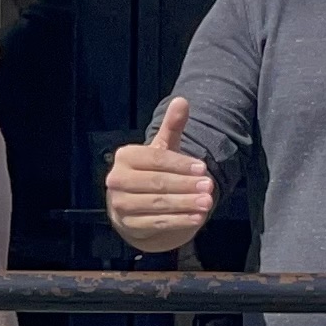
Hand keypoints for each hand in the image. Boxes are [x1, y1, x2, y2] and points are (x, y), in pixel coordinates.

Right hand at [104, 97, 214, 254]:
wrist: (132, 208)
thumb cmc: (151, 173)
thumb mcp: (161, 150)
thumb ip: (171, 127)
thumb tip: (182, 100)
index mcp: (125, 157)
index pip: (155, 159)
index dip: (180, 164)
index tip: (203, 168)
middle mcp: (116, 180)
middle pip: (156, 182)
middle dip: (185, 185)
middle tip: (209, 186)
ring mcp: (119, 204)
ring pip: (157, 204)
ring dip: (184, 204)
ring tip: (208, 203)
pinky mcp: (127, 225)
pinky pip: (155, 223)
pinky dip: (178, 221)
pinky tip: (198, 218)